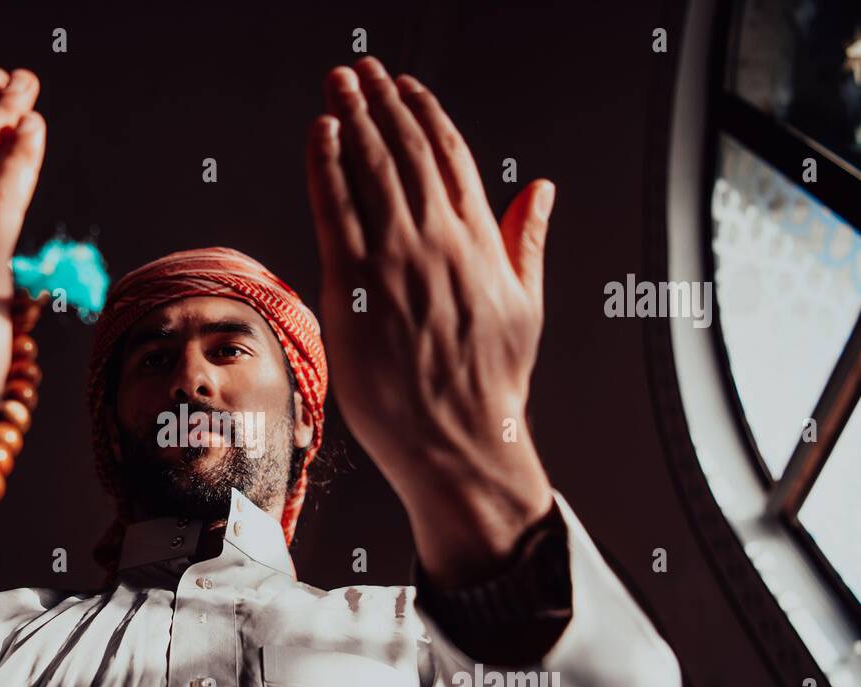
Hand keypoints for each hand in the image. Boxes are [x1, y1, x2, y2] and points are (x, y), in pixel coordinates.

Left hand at [305, 57, 554, 585]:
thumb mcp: (526, 307)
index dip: (423, 113)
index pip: (449, 157)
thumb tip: (542, 188)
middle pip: (404, 152)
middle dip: (380, 102)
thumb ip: (527, 241)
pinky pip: (335, 210)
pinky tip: (320, 132)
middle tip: (359, 68)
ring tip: (338, 84)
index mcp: (481, 242)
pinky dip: (326, 165)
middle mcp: (439, 241)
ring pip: (370, 171)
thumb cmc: (491, 385)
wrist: (459, 443)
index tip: (405, 85)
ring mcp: (396, 261)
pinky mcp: (355, 287)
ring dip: (352, 118)